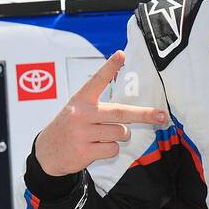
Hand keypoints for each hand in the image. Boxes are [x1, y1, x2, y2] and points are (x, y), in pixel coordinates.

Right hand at [34, 51, 168, 176]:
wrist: (46, 153)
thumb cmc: (68, 129)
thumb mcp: (76, 110)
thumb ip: (99, 107)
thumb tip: (131, 111)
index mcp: (80, 100)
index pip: (97, 80)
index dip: (109, 67)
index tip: (121, 54)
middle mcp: (81, 114)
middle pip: (121, 113)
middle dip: (144, 115)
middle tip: (161, 115)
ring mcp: (82, 133)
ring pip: (120, 133)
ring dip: (121, 136)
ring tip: (104, 136)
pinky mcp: (84, 151)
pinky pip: (113, 149)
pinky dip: (111, 149)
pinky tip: (96, 148)